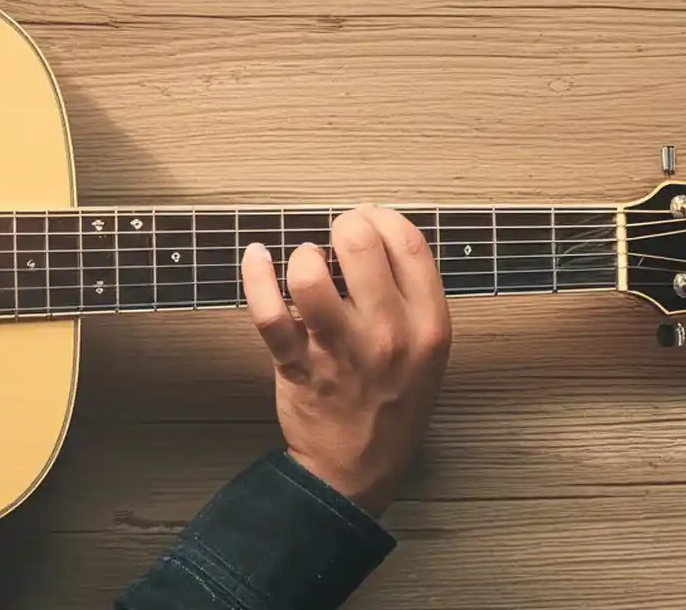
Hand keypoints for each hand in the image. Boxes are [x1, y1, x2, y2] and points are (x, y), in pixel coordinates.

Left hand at [241, 205, 450, 516]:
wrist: (360, 467)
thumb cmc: (394, 400)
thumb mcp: (429, 350)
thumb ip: (413, 296)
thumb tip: (379, 232)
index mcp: (429, 325)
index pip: (410, 245)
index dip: (384, 217)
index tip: (371, 217)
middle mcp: (389, 334)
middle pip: (361, 246)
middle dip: (343, 227)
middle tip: (337, 238)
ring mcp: (341, 351)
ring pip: (310, 276)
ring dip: (304, 255)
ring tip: (307, 261)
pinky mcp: (297, 366)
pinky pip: (268, 311)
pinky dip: (255, 275)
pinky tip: (256, 257)